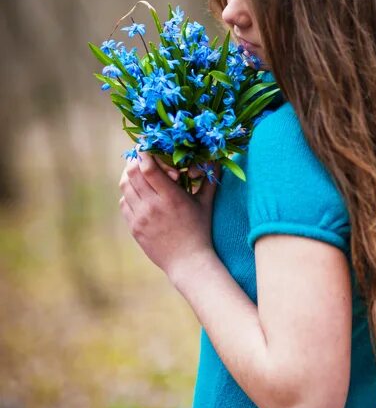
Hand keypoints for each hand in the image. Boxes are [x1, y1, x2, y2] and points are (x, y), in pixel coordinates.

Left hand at [118, 152, 220, 281]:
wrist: (188, 262)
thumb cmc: (200, 230)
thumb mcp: (206, 203)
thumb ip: (210, 179)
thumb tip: (218, 158)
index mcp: (171, 198)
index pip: (149, 168)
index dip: (144, 153)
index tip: (146, 146)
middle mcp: (153, 206)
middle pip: (133, 174)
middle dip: (135, 161)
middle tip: (141, 156)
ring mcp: (141, 218)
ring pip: (125, 187)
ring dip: (130, 175)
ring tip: (138, 172)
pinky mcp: (134, 228)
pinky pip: (125, 203)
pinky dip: (129, 193)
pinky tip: (139, 193)